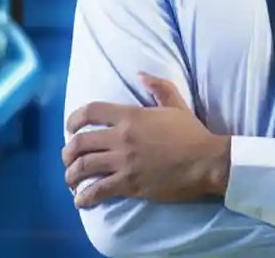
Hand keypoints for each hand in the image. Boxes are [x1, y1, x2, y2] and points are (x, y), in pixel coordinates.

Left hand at [63, 73, 230, 207]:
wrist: (206, 161)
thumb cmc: (192, 133)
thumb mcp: (176, 104)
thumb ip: (158, 87)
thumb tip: (140, 75)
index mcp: (130, 115)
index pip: (90, 111)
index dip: (74, 119)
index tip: (70, 128)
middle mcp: (122, 137)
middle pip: (80, 142)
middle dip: (67, 152)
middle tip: (68, 159)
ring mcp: (124, 162)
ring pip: (84, 167)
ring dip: (71, 175)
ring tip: (71, 180)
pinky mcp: (130, 184)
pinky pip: (98, 191)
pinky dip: (84, 197)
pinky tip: (81, 200)